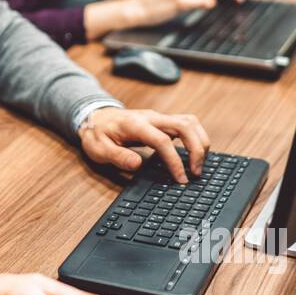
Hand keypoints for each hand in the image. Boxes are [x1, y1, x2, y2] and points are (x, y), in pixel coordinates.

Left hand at [78, 106, 208, 182]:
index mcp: (135, 124)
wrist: (95, 116)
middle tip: (196, 173)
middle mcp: (151, 117)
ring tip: (199, 165)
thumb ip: (117, 156)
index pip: (162, 140)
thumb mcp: (99, 149)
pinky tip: (193, 154)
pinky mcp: (162, 121)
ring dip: (200, 142)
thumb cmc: (97, 134)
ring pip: (190, 122)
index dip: (174, 161)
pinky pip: (186, 124)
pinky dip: (195, 138)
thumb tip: (137, 165)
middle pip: (184, 125)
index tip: (180, 179)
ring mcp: (158, 117)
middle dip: (196, 149)